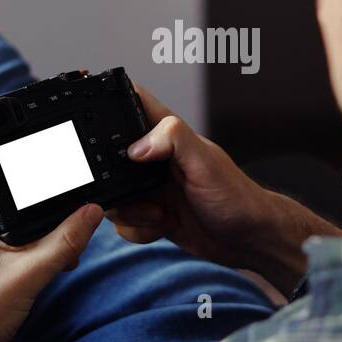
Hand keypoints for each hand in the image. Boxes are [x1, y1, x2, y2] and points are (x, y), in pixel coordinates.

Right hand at [106, 83, 341, 292]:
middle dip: (113, 180)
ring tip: (158, 213)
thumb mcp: (205, 162)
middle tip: (139, 192)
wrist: (248, 240)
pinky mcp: (150, 214)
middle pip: (108, 157)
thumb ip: (173, 140)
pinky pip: (124, 222)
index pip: (132, 103)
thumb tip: (135, 146)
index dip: (110, 101)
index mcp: (168, 135)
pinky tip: (162, 226)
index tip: (94, 118)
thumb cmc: (236, 196)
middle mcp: (155, 159)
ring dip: (130, 211)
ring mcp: (151, 187)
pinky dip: (138, 229)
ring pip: (112, 194)